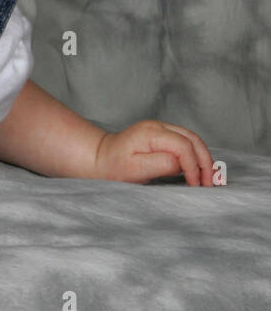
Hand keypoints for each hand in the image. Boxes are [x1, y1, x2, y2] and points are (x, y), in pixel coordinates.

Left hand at [93, 120, 217, 185]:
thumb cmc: (114, 166)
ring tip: (207, 178)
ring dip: (204, 158)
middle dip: (205, 161)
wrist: (100, 158)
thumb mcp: (134, 169)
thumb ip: (160, 163)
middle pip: (193, 139)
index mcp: (150, 133)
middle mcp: (158, 126)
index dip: (193, 165)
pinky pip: (186, 141)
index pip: (183, 146)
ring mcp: (161, 128)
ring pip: (193, 139)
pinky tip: (199, 169)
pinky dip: (196, 154)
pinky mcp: (162, 134)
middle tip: (209, 183)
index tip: (195, 184)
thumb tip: (181, 163)